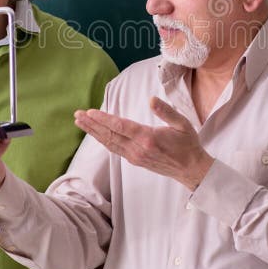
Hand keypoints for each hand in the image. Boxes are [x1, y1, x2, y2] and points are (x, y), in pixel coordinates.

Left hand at [74, 97, 213, 189]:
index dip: (104, 119)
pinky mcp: (135, 160)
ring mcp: (135, 156)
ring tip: (80, 122)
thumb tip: (151, 99)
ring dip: (94, 132)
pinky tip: (97, 134)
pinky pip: (115, 149)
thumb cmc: (188, 144)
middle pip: (109, 135)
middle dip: (92, 124)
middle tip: (77, 115)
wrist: (190, 169)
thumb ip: (166, 111)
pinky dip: (103, 140)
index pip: (120, 126)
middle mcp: (138, 149)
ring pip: (109, 143)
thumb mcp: (182, 124)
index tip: (90, 112)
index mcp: (148, 138)